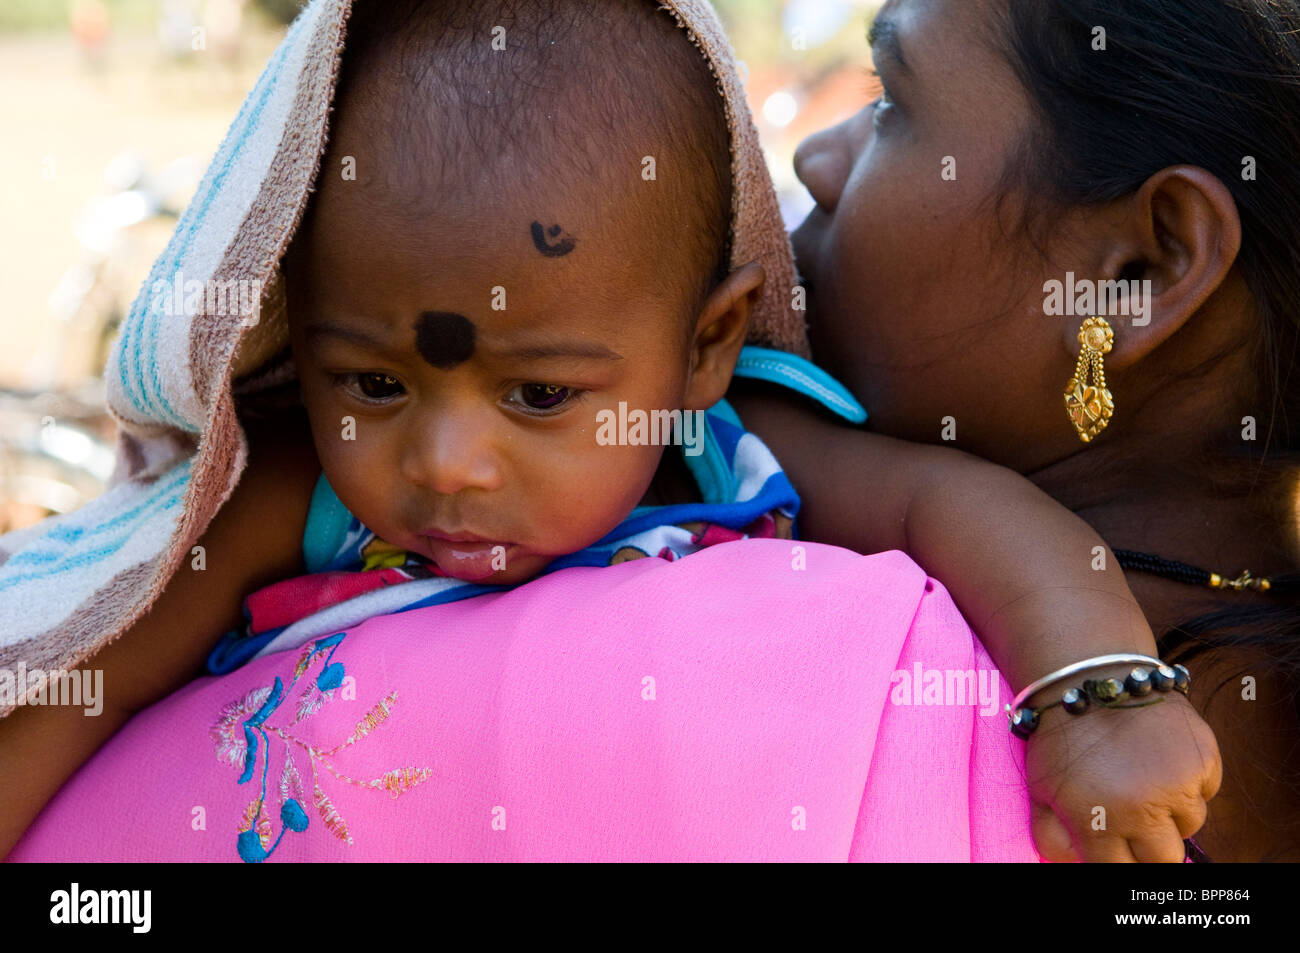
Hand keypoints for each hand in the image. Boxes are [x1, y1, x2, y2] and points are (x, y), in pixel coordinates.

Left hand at [1025, 688, 1221, 861]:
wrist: (1088, 677)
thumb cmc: (1060, 735)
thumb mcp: (1040, 789)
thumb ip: (1054, 837)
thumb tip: (1077, 864)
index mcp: (1098, 822)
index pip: (1122, 871)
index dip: (1119, 858)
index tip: (1118, 845)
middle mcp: (1142, 809)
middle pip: (1164, 858)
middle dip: (1150, 844)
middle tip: (1135, 816)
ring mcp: (1177, 784)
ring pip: (1191, 823)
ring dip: (1173, 809)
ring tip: (1143, 774)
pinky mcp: (1203, 758)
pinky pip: (1208, 788)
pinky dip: (1191, 779)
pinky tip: (1161, 754)